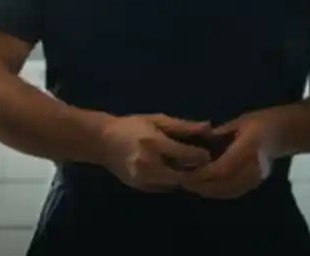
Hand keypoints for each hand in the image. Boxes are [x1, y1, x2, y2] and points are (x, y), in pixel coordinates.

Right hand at [98, 114, 213, 191]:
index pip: (186, 155)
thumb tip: (208, 127)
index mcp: (154, 143)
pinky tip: (169, 171)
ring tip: (185, 167)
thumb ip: (183, 126)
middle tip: (199, 164)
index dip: (201, 155)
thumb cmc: (131, 126)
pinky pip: (163, 188)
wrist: (101, 141)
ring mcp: (143, 178)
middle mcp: (149, 164)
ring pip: (174, 184)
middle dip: (193, 170)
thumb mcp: (157, 120)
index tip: (206, 153)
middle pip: (183, 175)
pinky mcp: (139, 187)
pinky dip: (170, 181)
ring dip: (182, 176)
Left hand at [181, 108, 285, 199]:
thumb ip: (219, 134)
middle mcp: (253, 166)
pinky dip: (219, 192)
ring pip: (228, 191)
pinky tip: (206, 188)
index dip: (202, 173)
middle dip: (200, 184)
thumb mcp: (239, 121)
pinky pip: (236, 192)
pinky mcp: (258, 182)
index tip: (185, 171)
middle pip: (223, 183)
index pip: (222, 168)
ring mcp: (257, 176)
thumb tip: (197, 142)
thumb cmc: (262, 121)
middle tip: (181, 181)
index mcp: (248, 147)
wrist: (287, 132)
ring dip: (207, 190)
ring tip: (189, 185)